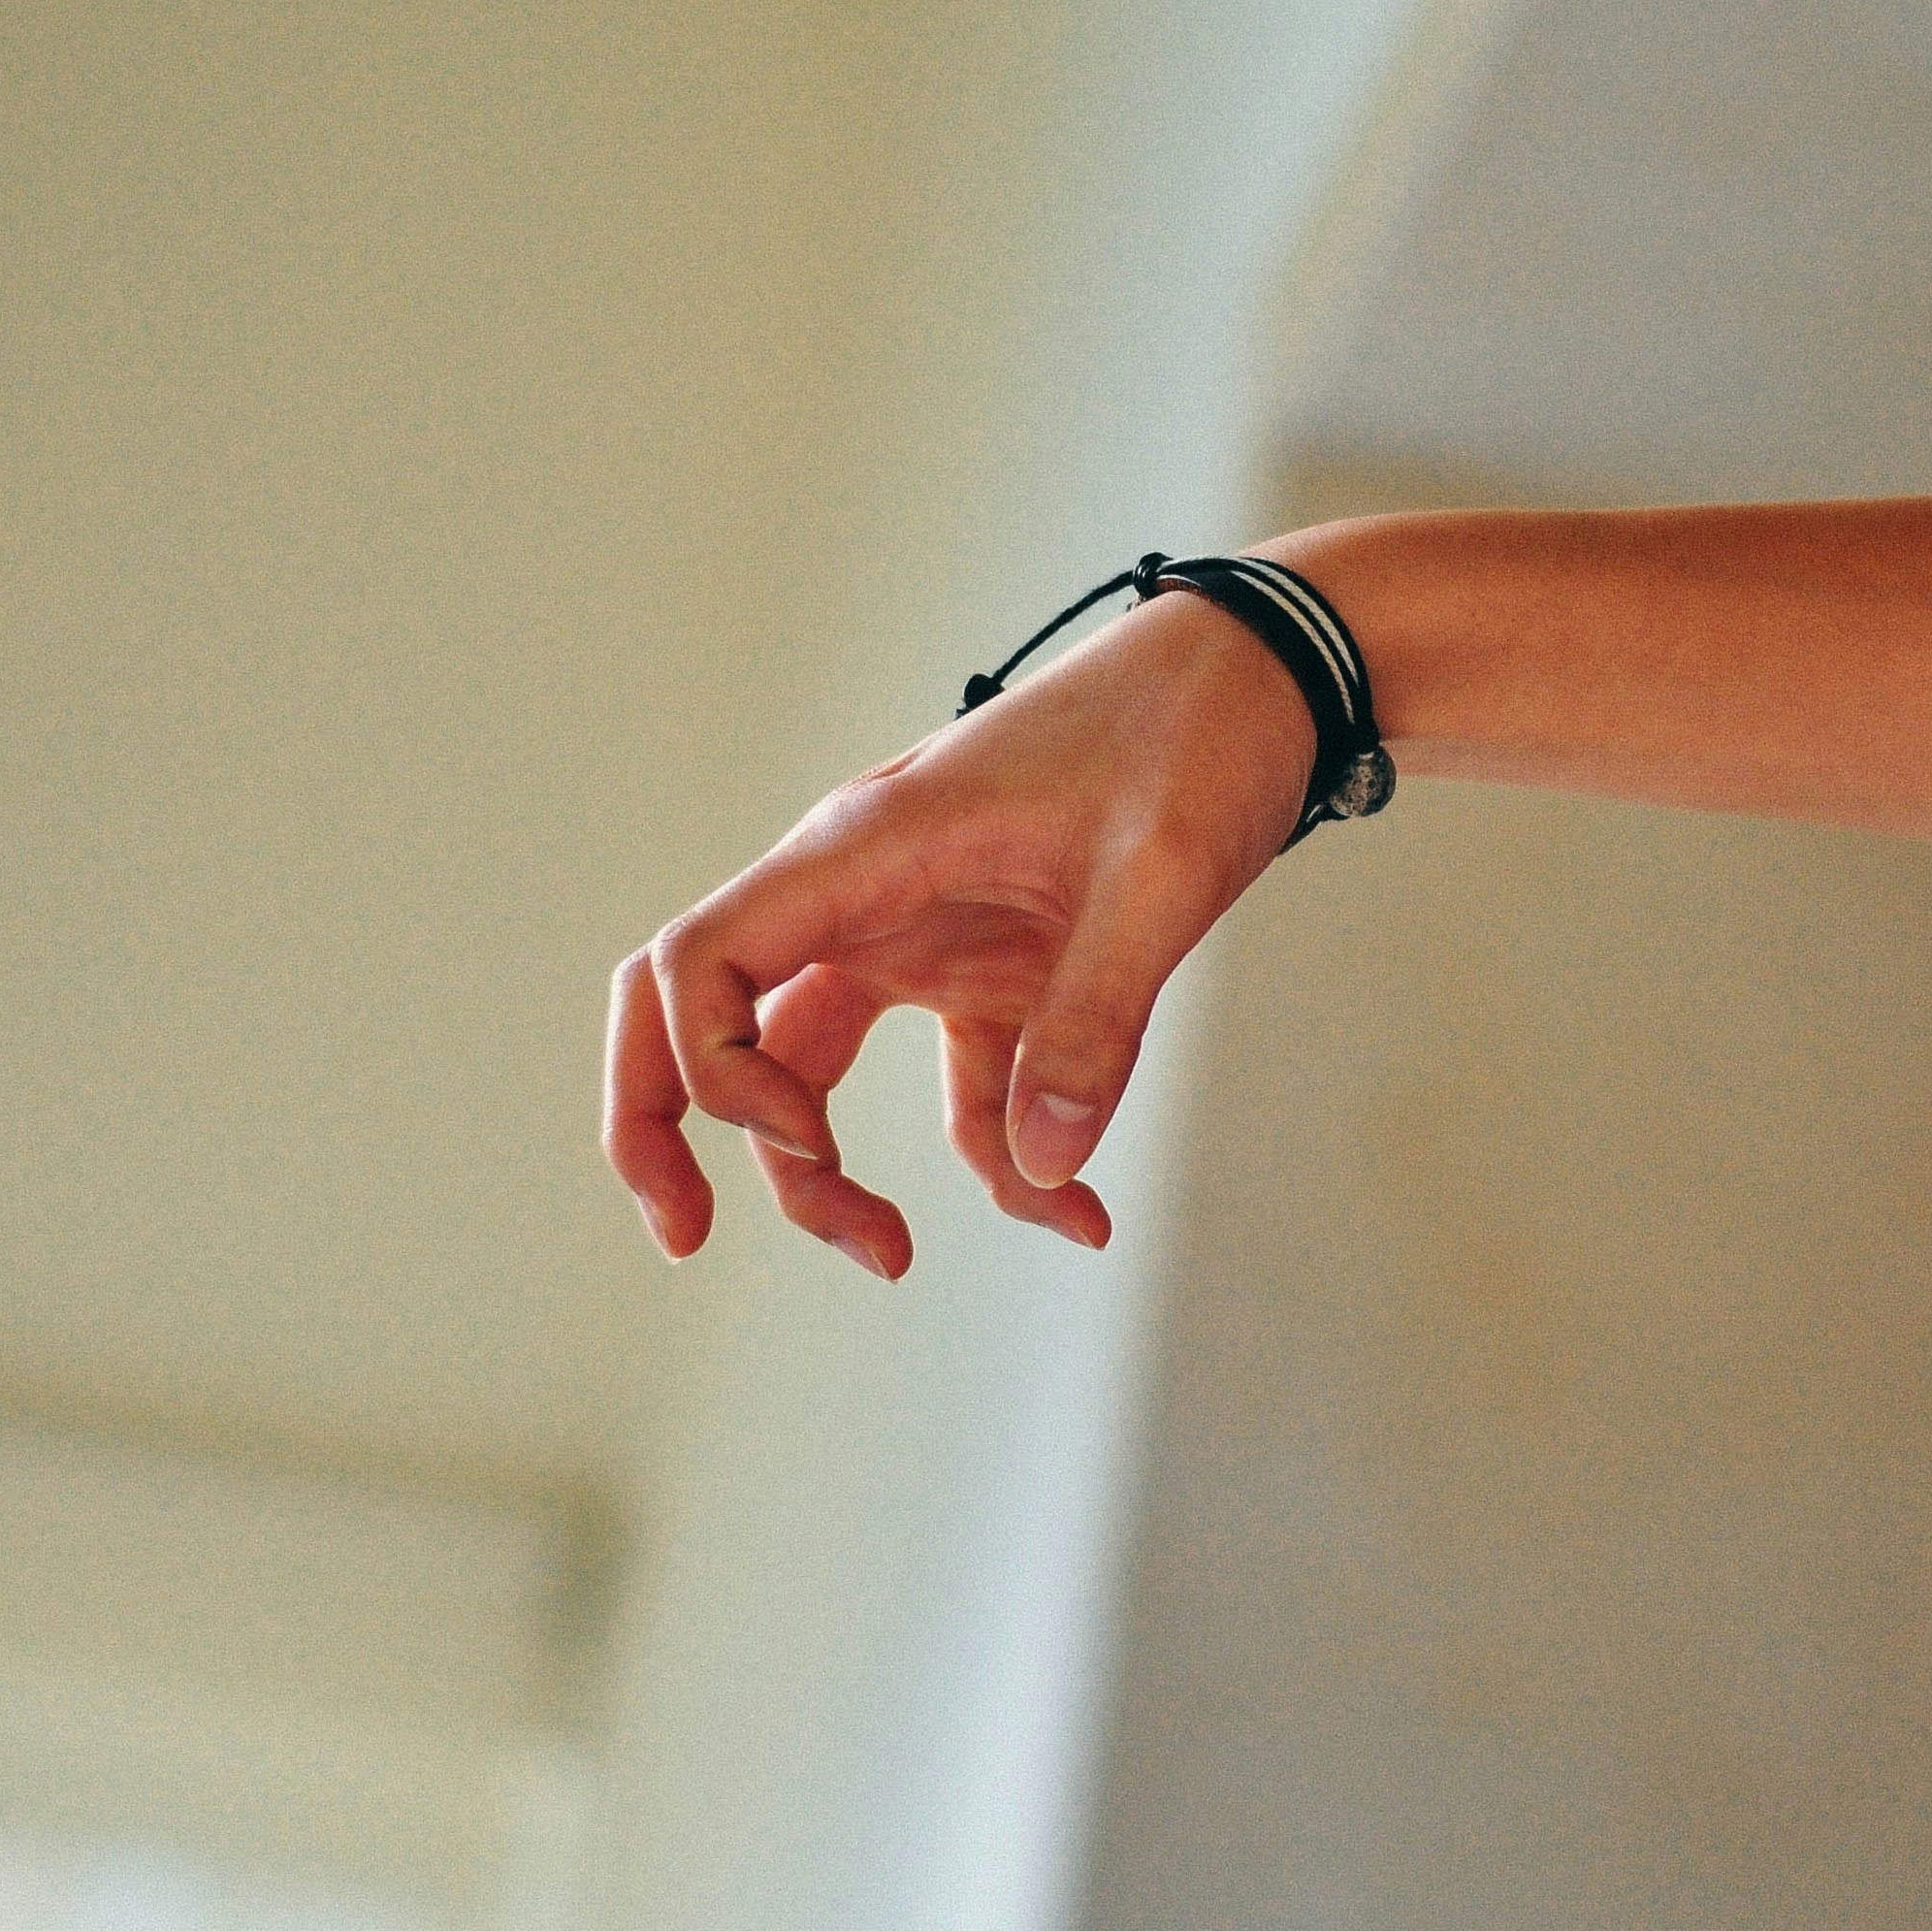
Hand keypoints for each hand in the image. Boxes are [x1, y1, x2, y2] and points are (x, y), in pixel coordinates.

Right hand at [604, 594, 1320, 1274]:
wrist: (1262, 675)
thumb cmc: (1193, 734)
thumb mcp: (1159, 879)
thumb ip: (1092, 1023)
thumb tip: (1041, 1172)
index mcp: (868, 849)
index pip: (700, 961)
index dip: (709, 1072)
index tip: (811, 1144)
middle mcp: (865, 889)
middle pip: (705, 1012)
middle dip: (669, 1125)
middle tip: (684, 1235)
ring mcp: (917, 927)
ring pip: (806, 1063)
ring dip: (824, 1172)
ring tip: (895, 1255)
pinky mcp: (985, 963)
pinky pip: (949, 1085)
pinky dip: (993, 1160)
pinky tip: (1073, 1211)